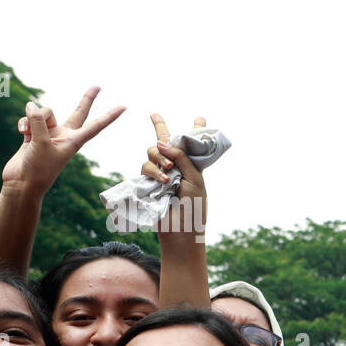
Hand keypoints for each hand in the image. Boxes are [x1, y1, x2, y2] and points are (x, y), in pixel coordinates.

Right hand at [3, 86, 124, 194]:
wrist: (22, 184)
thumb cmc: (38, 169)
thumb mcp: (41, 143)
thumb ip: (38, 121)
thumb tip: (32, 105)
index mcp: (74, 141)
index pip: (96, 125)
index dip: (109, 116)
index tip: (124, 107)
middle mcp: (64, 135)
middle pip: (78, 112)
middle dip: (87, 99)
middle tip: (98, 85)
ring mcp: (49, 134)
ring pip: (44, 113)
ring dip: (32, 118)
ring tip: (27, 132)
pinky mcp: (34, 134)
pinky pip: (29, 119)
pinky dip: (23, 122)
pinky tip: (20, 132)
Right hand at [146, 114, 208, 234]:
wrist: (182, 230)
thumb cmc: (194, 207)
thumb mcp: (195, 179)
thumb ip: (181, 159)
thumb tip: (162, 142)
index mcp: (190, 166)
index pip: (190, 145)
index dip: (195, 130)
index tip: (200, 116)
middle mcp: (174, 167)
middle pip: (164, 141)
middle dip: (159, 126)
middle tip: (154, 115)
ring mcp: (160, 174)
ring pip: (152, 152)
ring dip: (160, 157)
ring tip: (169, 171)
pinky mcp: (147, 182)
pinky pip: (145, 166)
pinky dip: (154, 171)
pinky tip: (164, 180)